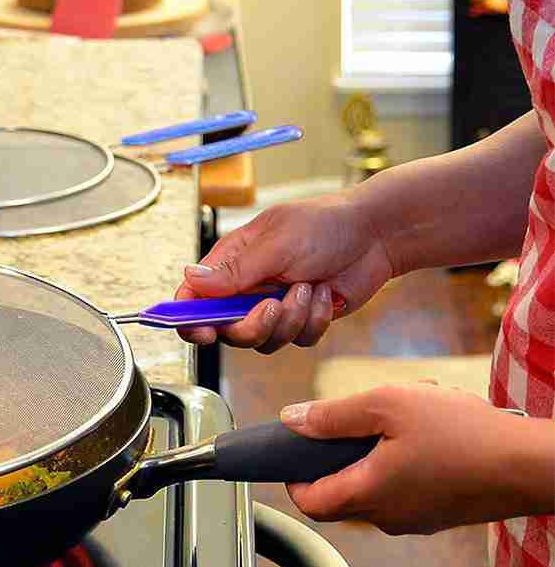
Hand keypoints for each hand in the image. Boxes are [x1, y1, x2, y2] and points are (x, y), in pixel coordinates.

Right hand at [177, 193, 393, 351]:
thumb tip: (190, 279)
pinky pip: (297, 341)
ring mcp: (273, 307)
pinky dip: (314, 320)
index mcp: (231, 263)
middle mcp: (247, 289)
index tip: (203, 330)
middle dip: (253, 325)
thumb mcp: (276, 244)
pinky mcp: (300, 320)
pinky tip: (324, 294)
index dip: (191, 319)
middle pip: (228, 331)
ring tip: (308, 287)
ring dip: (291, 319)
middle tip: (273, 306)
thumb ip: (234, 270)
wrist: (376, 235)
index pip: (194, 298)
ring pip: (264, 341)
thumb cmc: (325, 225)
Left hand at [278, 385, 540, 534]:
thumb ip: (334, 415)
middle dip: (337, 458)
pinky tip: (428, 433)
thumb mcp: (387, 405)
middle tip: (354, 423)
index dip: (293, 477)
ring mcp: (417, 520)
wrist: (532, 465)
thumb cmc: (463, 433)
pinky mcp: (440, 514)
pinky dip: (402, 463)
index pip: (308, 503)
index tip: (296, 452)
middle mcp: (388, 518)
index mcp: (367, 495)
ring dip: (374, 455)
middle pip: (339, 496)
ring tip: (401, 419)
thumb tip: (292, 420)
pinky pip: (404, 490)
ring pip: (374, 489)